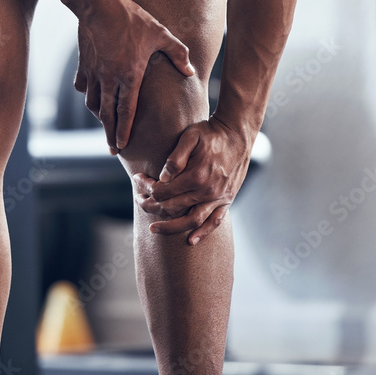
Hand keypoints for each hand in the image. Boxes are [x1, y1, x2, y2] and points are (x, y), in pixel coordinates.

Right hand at [73, 0, 193, 152]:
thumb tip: (190, 71)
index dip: (124, 130)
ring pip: (92, 102)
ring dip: (98, 115)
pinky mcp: (83, 64)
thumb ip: (177, 54)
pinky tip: (90, 96)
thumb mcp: (161, 34)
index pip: (126, 111)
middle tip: (112, 149)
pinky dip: (86, 94)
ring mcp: (93, 72)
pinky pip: (82, 86)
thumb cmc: (132, 18)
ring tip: (103, 124)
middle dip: (109, 134)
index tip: (122, 146)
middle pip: (107, 114)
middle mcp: (109, 78)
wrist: (98, 3)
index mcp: (130, 75)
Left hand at [132, 115, 251, 244]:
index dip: (147, 187)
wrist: (238, 134)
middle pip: (172, 207)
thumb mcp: (191, 136)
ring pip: (191, 221)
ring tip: (154, 229)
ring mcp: (219, 198)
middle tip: (139, 201)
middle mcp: (208, 191)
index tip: (137, 179)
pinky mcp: (227, 200)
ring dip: (171, 227)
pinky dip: (203, 233)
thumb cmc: (211, 133)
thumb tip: (162, 177)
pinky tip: (190, 241)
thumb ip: (176, 157)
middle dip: (151, 206)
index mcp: (196, 176)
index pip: (163, 190)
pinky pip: (214, 222)